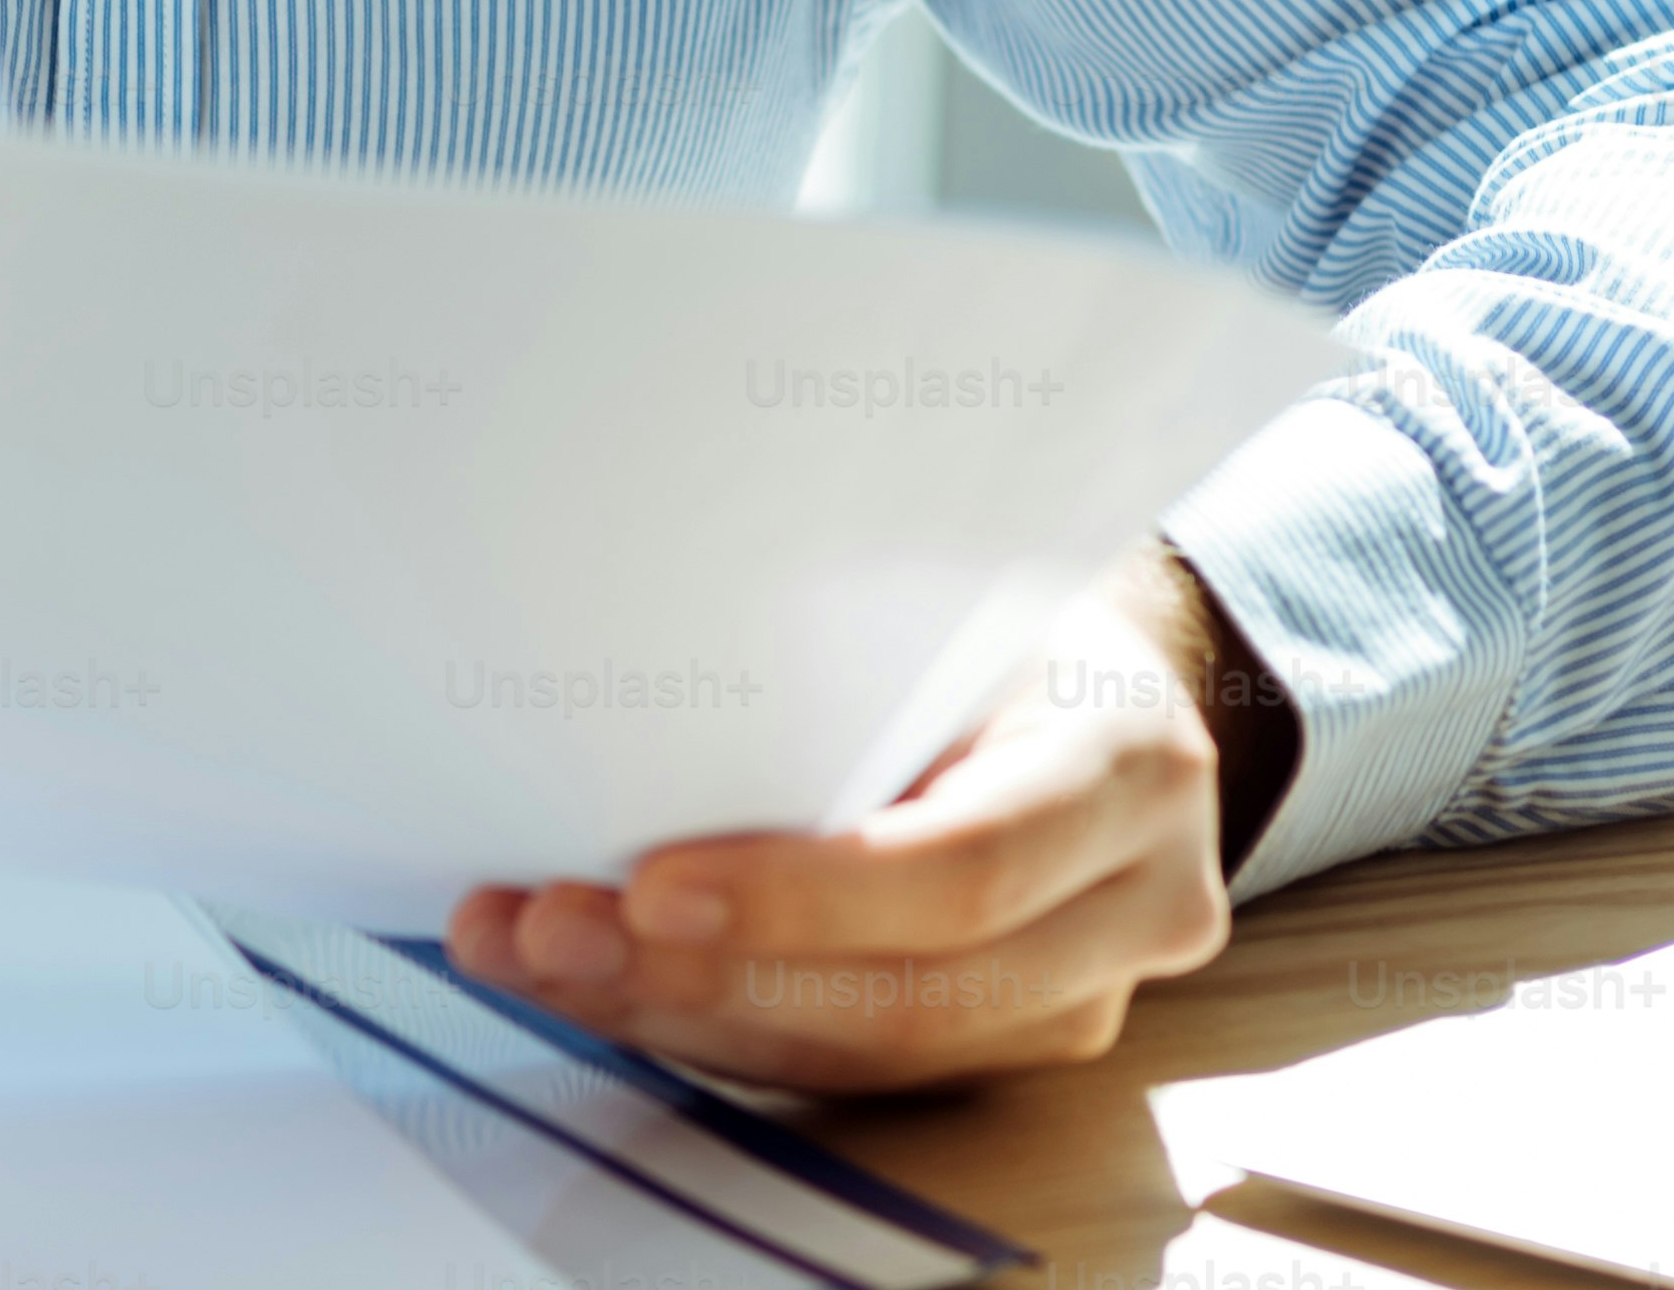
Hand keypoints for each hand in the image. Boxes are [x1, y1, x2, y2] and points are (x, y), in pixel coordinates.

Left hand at [442, 545, 1280, 1088]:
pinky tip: (598, 981)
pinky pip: (845, 1072)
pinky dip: (706, 1026)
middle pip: (909, 996)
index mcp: (1133, 764)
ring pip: (863, 1057)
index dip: (806, 897)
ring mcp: (1080, 998)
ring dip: (677, 1012)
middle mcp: (1136, 904)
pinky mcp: (1003, 1049)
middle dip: (705, 976)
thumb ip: (859, 670)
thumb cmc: (1005, 621)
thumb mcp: (959, 602)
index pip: (973, 866)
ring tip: (537, 954)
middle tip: (551, 931)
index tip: (650, 885)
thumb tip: (641, 712)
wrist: (1098, 683)